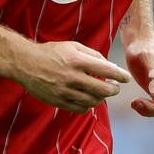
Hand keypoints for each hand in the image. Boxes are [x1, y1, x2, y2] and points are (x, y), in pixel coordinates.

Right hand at [14, 40, 131, 113]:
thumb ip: (92, 54)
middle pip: (102, 89)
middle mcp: (72, 77)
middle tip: (115, 87)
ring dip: (102, 98)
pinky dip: (89, 105)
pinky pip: (80, 108)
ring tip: (102, 93)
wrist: (26, 64)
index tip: (126, 78)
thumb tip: (109, 65)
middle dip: (114, 89)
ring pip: (93, 101)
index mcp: (77, 60)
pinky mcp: (59, 101)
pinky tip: (89, 99)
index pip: (106, 70)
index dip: (120, 75)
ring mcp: (65, 91)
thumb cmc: (50, 52)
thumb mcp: (72, 46)